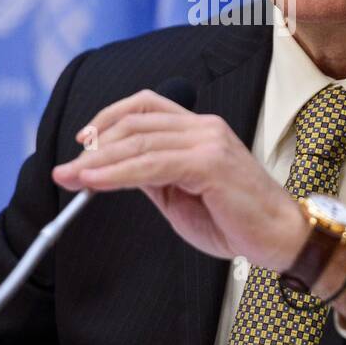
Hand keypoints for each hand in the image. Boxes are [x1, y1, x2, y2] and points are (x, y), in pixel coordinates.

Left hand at [50, 88, 306, 271]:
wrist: (280, 238)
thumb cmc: (236, 221)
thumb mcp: (181, 195)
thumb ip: (153, 176)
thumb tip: (114, 169)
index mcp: (200, 129)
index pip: (146, 106)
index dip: (108, 118)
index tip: (83, 142)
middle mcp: (204, 127)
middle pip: (136, 121)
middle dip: (94, 145)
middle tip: (65, 169)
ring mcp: (208, 141)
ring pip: (139, 141)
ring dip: (98, 161)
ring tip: (71, 176)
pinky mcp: (209, 162)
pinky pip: (152, 164)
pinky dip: (118, 173)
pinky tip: (95, 183)